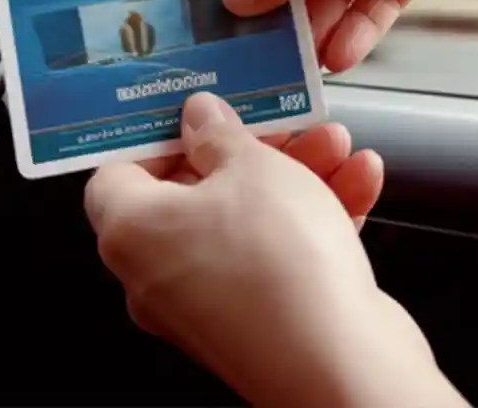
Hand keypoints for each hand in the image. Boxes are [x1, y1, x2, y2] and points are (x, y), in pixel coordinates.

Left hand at [85, 93, 462, 406]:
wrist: (339, 364)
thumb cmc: (280, 267)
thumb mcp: (252, 167)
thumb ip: (221, 134)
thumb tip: (200, 119)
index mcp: (130, 231)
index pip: (118, 171)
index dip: (159, 136)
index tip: (199, 112)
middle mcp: (155, 276)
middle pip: (194, 194)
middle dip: (252, 151)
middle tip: (287, 125)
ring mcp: (204, 308)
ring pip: (244, 224)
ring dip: (294, 179)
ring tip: (338, 148)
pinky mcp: (254, 327)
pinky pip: (275, 261)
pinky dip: (312, 223)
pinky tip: (358, 185)